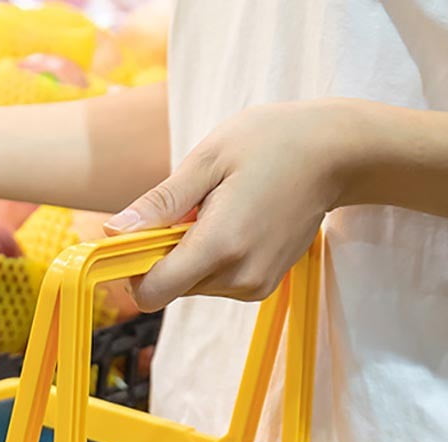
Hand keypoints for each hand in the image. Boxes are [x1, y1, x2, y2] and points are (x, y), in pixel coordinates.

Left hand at [104, 100, 357, 309]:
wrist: (335, 155)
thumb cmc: (271, 143)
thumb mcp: (208, 160)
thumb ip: (160, 203)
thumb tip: (112, 232)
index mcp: (221, 245)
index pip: (152, 293)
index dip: (133, 269)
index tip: (136, 238)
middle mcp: (239, 277)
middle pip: (170, 288)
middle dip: (164, 254)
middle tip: (189, 209)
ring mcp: (254, 286)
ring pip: (191, 286)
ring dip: (190, 255)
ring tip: (220, 211)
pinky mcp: (262, 287)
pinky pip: (215, 282)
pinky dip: (211, 259)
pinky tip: (236, 223)